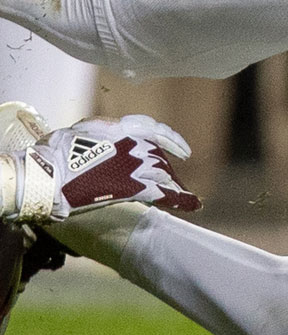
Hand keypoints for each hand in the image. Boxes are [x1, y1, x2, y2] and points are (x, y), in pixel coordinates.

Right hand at [3, 115, 200, 222]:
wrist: (48, 174)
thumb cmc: (55, 152)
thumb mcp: (81, 132)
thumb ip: (99, 132)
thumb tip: (101, 135)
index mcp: (121, 129)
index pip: (155, 130)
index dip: (172, 140)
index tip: (183, 149)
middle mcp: (134, 145)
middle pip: (159, 156)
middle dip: (167, 168)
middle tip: (174, 179)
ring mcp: (135, 166)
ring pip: (163, 174)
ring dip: (173, 184)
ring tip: (184, 194)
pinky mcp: (132, 187)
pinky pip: (163, 193)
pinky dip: (180, 199)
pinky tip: (192, 204)